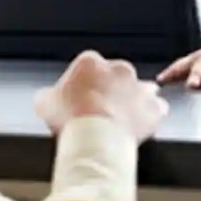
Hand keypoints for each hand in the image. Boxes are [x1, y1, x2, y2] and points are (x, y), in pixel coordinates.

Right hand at [34, 51, 168, 141]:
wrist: (96, 138)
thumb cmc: (70, 119)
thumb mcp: (44, 103)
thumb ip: (48, 95)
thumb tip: (46, 98)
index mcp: (90, 62)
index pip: (87, 68)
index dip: (82, 85)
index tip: (78, 99)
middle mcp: (118, 68)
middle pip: (114, 76)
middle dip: (109, 90)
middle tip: (99, 110)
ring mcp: (139, 87)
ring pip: (139, 89)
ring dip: (132, 100)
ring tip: (123, 117)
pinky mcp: (153, 107)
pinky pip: (156, 109)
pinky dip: (150, 116)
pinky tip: (141, 125)